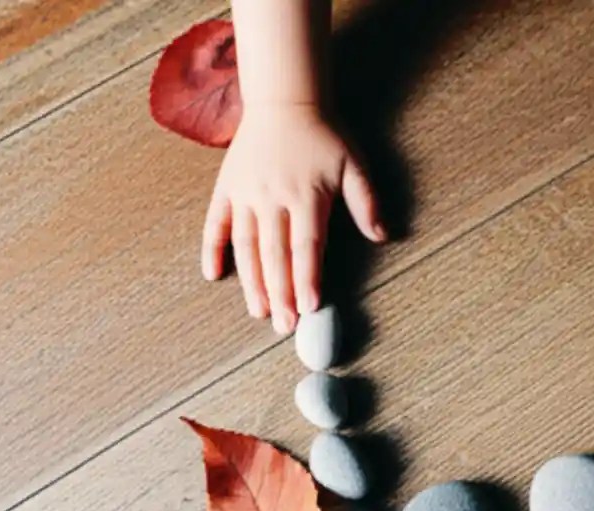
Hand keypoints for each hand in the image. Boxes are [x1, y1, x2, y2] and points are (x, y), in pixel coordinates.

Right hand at [202, 104, 384, 332]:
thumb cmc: (324, 136)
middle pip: (275, 254)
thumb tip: (382, 236)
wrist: (284, 101)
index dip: (307, 278)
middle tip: (284, 326)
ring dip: (251, 281)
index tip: (309, 307)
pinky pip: (215, 223)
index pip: (307, 246)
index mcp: (306, 196)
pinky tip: (213, 275)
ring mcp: (245, 194)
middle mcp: (272, 198)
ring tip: (258, 310)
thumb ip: (366, 202)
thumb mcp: (353, 164)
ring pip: (246, 245)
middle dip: (280, 292)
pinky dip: (211, 248)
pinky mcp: (226, 188)